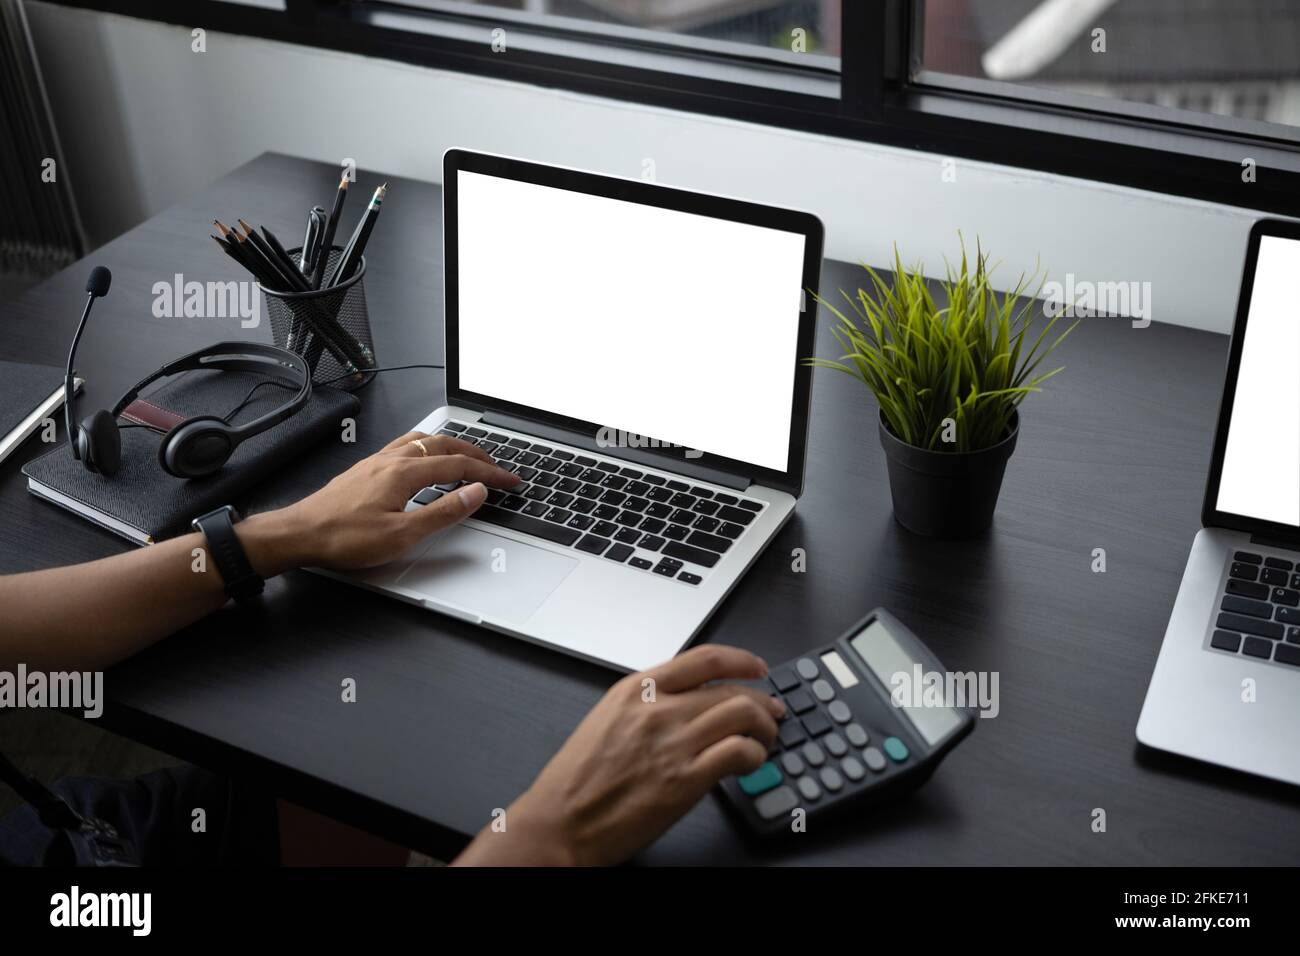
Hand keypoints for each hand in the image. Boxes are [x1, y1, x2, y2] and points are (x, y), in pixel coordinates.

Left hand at [241, 431, 519, 573]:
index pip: (460, 465)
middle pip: (445, 445)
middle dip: (476, 454)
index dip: (490, 472)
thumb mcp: (402, 534)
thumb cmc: (343, 537)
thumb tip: (475, 493)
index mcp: (405, 472)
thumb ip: (443, 512)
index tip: (509, 480)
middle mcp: (392, 459)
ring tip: (468, 457)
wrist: (300, 533)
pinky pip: (406, 446)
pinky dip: (428, 448)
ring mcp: (377, 461)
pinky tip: (425, 459)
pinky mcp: (367, 468)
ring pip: (424, 441)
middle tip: (496, 468)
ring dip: (452, 446)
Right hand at [453, 645, 785, 865]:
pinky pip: (740, 752)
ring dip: (764, 727)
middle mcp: (658, 709)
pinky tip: (751, 763)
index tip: (756, 667)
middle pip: (730, 688)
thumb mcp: (608, 720)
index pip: (704, 659)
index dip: (741, 660)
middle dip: (761, 700)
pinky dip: (756, 755)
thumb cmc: (576, 780)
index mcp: (636, 690)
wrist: (561, 822)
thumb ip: (648, 705)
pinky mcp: (686, 780)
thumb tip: (689, 704)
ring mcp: (674, 743)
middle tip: (771, 713)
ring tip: (765, 740)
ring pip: (743, 713)